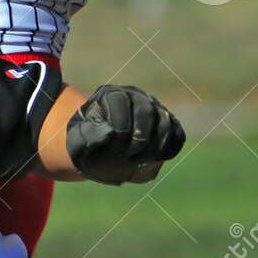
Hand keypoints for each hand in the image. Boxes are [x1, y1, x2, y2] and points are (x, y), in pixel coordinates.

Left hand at [64, 85, 185, 184]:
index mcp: (109, 94)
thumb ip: (90, 137)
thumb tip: (110, 132)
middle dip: (139, 141)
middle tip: (129, 159)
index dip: (120, 132)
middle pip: (147, 112)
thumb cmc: (87, 145)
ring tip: (140, 162)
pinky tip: (154, 160)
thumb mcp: (79, 142)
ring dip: (154, 148)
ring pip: (166, 123)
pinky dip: (169, 149)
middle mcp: (135, 96)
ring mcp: (154, 108)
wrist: (98, 149)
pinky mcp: (167, 123)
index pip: (121, 104)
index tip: (113, 152)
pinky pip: (177, 135)